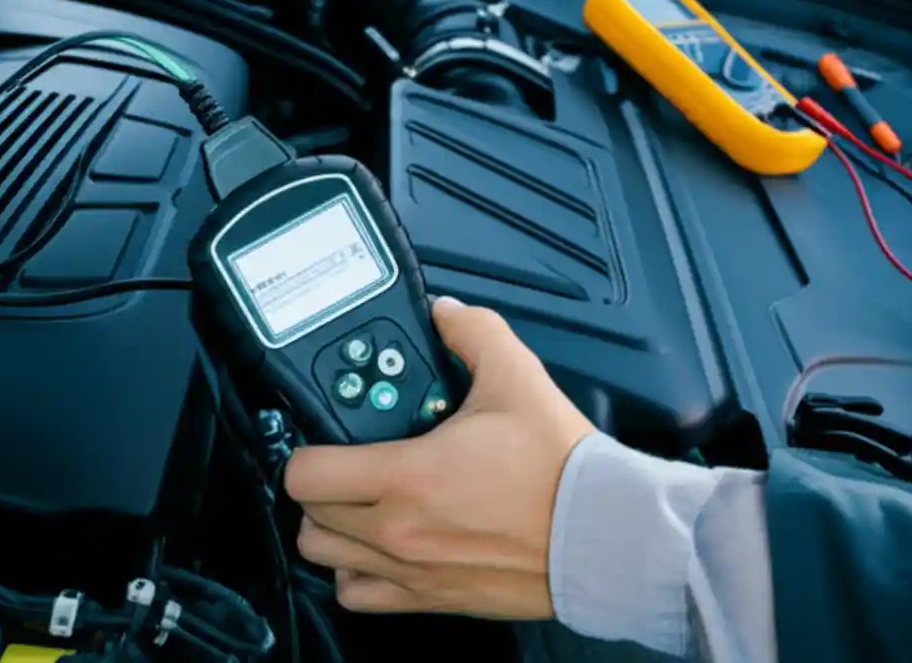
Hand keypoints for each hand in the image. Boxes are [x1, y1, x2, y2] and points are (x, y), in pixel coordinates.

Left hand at [284, 297, 593, 618]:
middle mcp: (397, 531)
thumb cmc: (562, 469)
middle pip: (309, 517)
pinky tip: (378, 547)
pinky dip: (357, 574)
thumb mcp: (517, 377)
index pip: (305, 474)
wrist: (605, 535)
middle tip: (345, 466)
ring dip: (332, 530)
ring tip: (357, 505)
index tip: (325, 439)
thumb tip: (446, 312)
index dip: (306, 451)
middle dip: (319, 487)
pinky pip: (360, 596)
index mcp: (405, 476)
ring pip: (326, 559)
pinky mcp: (432, 599)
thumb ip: (473, 332)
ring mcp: (411, 570)